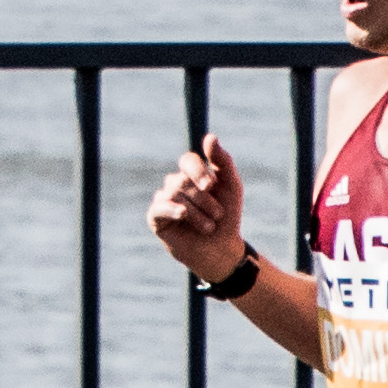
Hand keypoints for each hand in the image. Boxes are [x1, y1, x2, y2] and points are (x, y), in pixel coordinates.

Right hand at [146, 139, 248, 280]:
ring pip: (174, 194)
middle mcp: (176, 184)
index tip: (211, 185)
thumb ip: (222, 161)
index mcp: (192, 174)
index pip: (188, 160)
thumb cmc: (226, 217)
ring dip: (197, 212)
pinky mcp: (156, 218)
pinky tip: (183, 215)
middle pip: (182, 179)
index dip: (198, 170)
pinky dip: (172, 210)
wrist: (221, 250)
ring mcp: (164, 200)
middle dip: (204, 198)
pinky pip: (159, 207)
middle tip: (218, 214)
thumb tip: (210, 137)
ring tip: (209, 226)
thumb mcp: (231, 186)